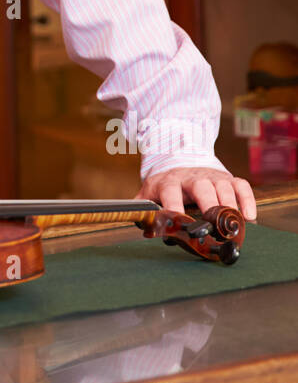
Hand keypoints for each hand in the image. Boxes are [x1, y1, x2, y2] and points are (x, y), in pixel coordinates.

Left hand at [135, 166, 255, 220]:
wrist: (180, 158)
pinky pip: (241, 185)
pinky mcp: (227, 178)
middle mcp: (192, 177)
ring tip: (233, 224)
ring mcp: (212, 176)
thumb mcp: (149, 192)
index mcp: (170, 181)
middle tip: (213, 223)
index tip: (179, 222)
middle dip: (208, 203)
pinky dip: (247, 199)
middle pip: (201, 186)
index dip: (174, 205)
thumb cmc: (165, 184)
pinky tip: (249, 216)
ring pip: (223, 185)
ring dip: (229, 204)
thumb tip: (133, 220)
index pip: (170, 192)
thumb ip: (141, 206)